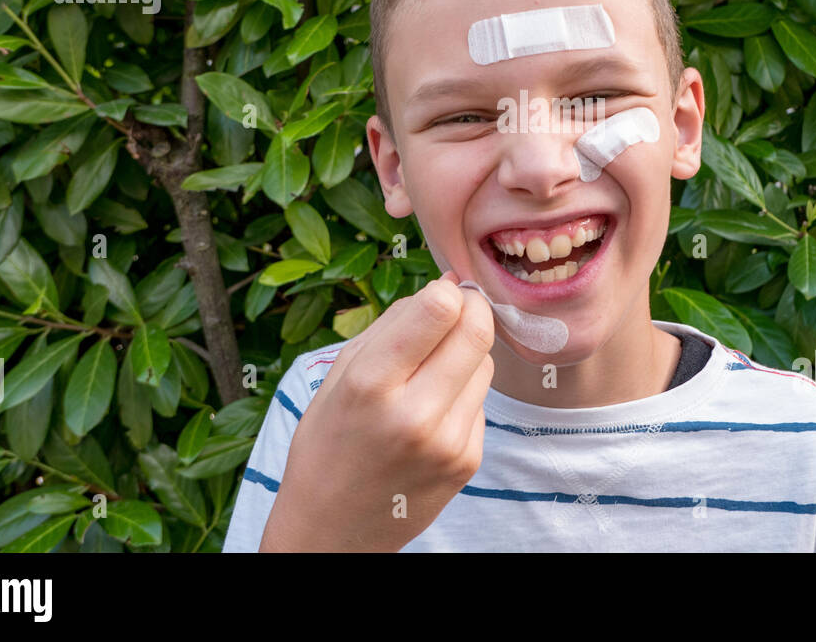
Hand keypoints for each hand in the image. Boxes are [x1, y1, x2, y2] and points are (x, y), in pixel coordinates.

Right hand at [259, 271, 494, 551]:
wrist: (332, 530)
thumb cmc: (329, 443)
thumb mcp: (340, 375)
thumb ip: (393, 325)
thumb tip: (446, 286)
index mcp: (370, 384)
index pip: (440, 309)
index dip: (448, 292)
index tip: (441, 294)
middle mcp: (414, 413)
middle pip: (477, 331)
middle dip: (473, 309)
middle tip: (457, 310)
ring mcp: (447, 442)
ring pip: (485, 363)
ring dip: (466, 355)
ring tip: (430, 374)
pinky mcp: (467, 462)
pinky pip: (482, 402)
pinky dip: (463, 395)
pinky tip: (433, 413)